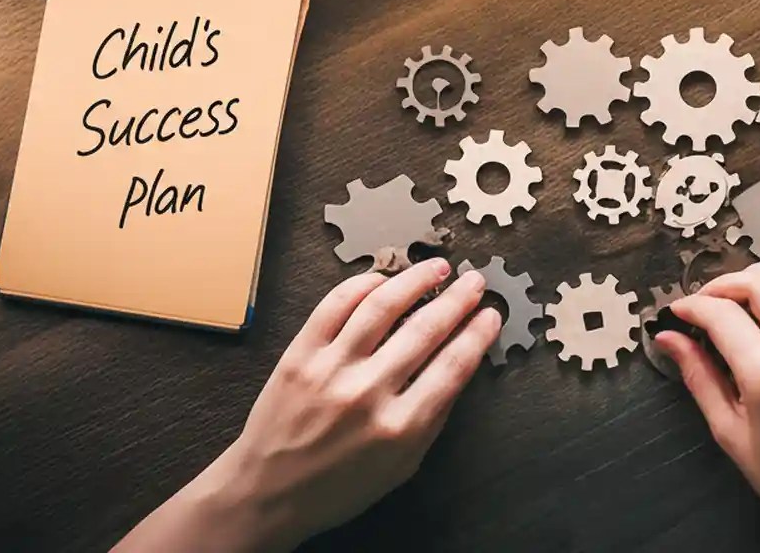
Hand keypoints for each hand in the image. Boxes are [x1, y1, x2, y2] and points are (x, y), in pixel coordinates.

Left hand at [116, 258, 499, 552]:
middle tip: (475, 282)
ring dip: (415, 280)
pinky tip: (383, 280)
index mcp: (400, 427)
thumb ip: (432, 417)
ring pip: (381, 306)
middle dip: (458, 300)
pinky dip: (362, 285)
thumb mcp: (403, 465)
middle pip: (425, 330)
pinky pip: (334, 305)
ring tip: (437, 267)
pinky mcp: (299, 354)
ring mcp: (330, 369)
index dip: (478, 335)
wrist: (268, 491)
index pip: (453, 366)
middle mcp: (367, 393)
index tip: (491, 315)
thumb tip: (459, 365)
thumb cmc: (340, 485)